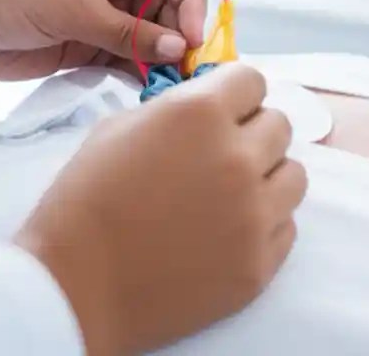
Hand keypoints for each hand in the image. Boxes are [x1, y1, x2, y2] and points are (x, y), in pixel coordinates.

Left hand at [0, 0, 206, 79]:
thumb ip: (129, 33)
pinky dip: (139, 75)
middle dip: (182, 38)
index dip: (192, 4)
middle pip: (168, 9)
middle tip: (188, 75)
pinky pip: (124, 60)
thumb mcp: (75, 8)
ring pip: (149, 39)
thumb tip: (181, 49)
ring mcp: (99, 18)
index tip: (193, 41)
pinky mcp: (83, 48)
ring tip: (170, 90)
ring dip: (162, 62)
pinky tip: (147, 93)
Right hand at [14, 64, 305, 355]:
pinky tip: (227, 231)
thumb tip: (213, 106)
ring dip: (268, 177)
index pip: (252, 81)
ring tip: (231, 194)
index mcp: (200, 113)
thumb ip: (177, 108)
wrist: (73, 288)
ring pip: (294, 175)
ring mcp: (255, 214)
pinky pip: (286, 225)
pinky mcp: (260, 263)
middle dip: (251, 133)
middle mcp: (237, 158)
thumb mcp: (120, 128)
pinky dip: (264, 224)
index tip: (223, 110)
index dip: (235, 94)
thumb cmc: (84, 202)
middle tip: (220, 155)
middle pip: (279, 125)